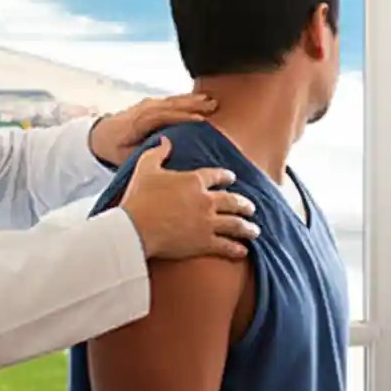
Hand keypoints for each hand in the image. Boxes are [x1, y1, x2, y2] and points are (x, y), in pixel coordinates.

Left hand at [90, 93, 217, 167]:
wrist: (101, 135)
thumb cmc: (115, 149)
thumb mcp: (126, 156)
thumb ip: (143, 153)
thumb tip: (163, 152)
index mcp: (138, 122)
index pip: (163, 116)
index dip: (182, 117)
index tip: (201, 120)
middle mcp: (144, 109)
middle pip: (171, 104)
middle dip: (192, 104)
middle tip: (213, 106)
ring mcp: (148, 104)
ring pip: (173, 100)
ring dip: (192, 100)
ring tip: (211, 100)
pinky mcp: (151, 104)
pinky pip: (171, 100)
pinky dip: (186, 99)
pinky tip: (200, 98)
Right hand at [119, 136, 259, 260]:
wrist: (135, 228)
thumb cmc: (139, 197)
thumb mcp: (146, 167)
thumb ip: (158, 152)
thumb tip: (166, 140)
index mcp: (193, 180)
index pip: (217, 176)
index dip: (226, 176)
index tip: (232, 178)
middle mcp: (206, 200)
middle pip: (232, 201)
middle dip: (244, 204)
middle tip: (251, 208)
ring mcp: (207, 222)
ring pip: (235, 224)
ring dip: (247, 227)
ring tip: (254, 230)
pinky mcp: (204, 243)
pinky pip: (226, 245)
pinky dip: (236, 248)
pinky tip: (243, 250)